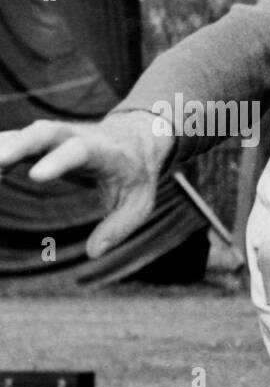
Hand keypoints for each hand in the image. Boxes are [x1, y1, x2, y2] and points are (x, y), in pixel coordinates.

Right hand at [0, 112, 173, 257]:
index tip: (35, 177)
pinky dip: (1, 152)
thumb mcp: (139, 204)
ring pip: (26, 134)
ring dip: (3, 148)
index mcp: (106, 152)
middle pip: (45, 132)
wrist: (136, 139)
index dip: (59, 161)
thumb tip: (93, 253)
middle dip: (20, 144)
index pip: (81, 152)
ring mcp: (58, 136)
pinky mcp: (42, 140)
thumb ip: (118, 228)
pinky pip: (16, 142)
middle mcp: (78, 137)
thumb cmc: (137, 176)